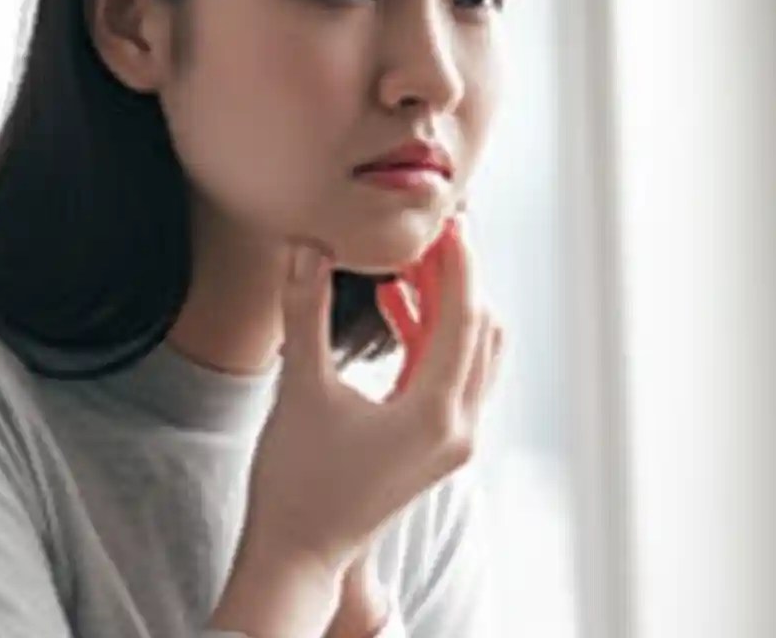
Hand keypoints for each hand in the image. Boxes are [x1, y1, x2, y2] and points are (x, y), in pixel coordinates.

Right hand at [235, 214, 501, 574]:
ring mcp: (453, 441)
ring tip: (406, 265)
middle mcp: (459, 428)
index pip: (465, 318)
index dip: (458, 263)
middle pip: (479, 332)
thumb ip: (304, 312)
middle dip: (456, 280)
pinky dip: (429, 338)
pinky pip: (448, 376)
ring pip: (471, 354)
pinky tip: (392, 304)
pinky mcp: (437, 446)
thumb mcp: (300, 390)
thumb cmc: (296, 480)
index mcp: (435, 414)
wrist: (298, 554)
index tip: (449, 221)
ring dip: (444, 308)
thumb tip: (305, 247)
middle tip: (427, 235)